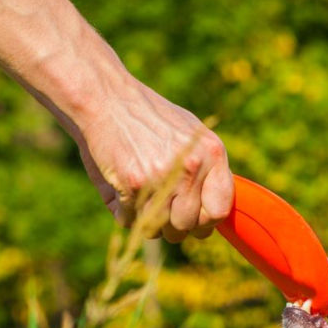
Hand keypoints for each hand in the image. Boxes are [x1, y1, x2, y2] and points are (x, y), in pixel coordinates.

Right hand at [75, 83, 233, 241]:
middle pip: (188, 226)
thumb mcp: (192, 135)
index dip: (205, 221)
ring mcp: (163, 177)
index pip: (220, 210)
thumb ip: (207, 170)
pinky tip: (122, 191)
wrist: (107, 98)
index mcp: (213, 153)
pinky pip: (130, 220)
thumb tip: (213, 217)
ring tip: (142, 200)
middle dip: (174, 226)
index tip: (194, 218)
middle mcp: (192, 167)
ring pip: (159, 229)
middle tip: (163, 213)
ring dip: (148, 222)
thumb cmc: (150, 119)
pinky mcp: (133, 184)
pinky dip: (124, 213)